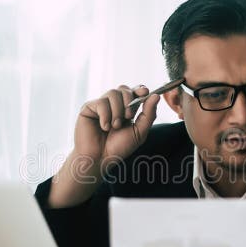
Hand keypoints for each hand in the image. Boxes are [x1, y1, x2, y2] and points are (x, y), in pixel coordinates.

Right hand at [48, 84, 159, 208]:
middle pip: (124, 89)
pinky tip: (104, 127)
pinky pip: (101, 102)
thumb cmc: (119, 147)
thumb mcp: (139, 132)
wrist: (100, 158)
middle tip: (128, 116)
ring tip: (114, 126)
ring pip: (113, 93)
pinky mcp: (89, 107)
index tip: (144, 91)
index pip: (134, 92)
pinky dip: (105, 115)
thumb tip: (156, 96)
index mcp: (127, 109)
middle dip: (129, 101)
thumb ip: (149, 114)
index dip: (139, 89)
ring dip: (117, 111)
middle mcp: (114, 105)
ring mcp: (101, 105)